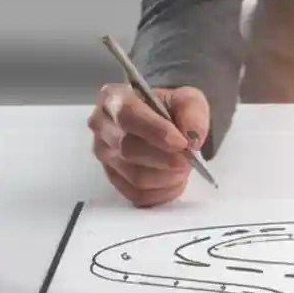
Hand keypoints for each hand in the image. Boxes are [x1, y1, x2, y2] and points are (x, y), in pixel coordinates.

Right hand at [88, 84, 210, 206]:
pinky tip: (176, 182)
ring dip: (166, 177)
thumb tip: (192, 138)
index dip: (155, 131)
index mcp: (114, 98)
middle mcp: (101, 126)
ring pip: (134, 175)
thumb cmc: (171, 108)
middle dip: (165, 159)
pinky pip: (136, 194)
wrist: (164, 123)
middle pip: (129, 149)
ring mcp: (104, 155)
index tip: (181, 143)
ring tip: (184, 169)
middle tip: (189, 160)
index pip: (128, 115)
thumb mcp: (188, 99)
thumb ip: (192, 113)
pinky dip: (162, 193)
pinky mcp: (113, 178)